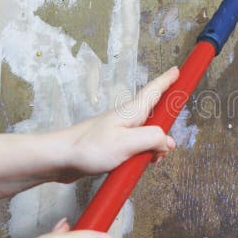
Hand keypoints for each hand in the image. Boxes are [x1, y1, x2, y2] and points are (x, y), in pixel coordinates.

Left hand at [60, 67, 179, 175]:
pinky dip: (140, 157)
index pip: (154, 91)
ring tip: (147, 163)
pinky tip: (134, 167)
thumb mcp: (127, 143)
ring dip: (152, 150)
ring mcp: (120, 132)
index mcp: (132, 112)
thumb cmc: (88, 147)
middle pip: (155, 117)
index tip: (178, 70)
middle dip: (164, 133)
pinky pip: (135, 148)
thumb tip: (168, 141)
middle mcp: (127, 119)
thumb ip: (152, 139)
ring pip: (146, 136)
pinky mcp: (113, 146)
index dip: (167, 80)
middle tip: (161, 151)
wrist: (59, 159)